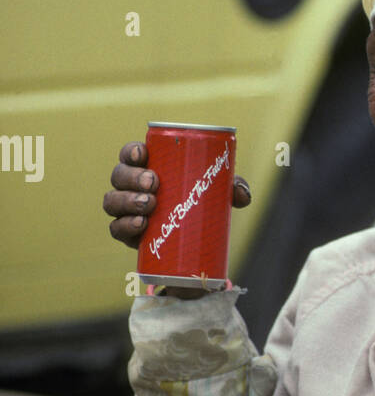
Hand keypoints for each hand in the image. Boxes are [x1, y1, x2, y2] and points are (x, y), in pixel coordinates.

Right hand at [103, 140, 251, 249]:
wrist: (195, 244)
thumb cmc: (201, 205)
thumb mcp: (218, 193)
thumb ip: (232, 188)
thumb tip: (241, 193)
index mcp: (147, 168)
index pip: (131, 154)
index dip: (132, 151)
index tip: (144, 154)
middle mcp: (130, 187)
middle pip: (119, 175)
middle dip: (132, 177)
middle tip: (154, 184)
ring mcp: (126, 210)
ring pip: (112, 201)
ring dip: (126, 201)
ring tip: (149, 205)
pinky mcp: (128, 234)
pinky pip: (115, 229)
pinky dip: (124, 226)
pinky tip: (140, 225)